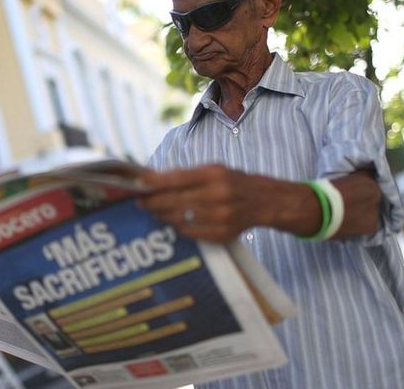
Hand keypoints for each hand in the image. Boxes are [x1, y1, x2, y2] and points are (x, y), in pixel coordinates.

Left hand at [140, 164, 276, 242]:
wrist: (264, 201)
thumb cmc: (232, 182)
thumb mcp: (213, 169)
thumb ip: (186, 175)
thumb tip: (153, 179)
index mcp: (214, 174)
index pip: (177, 179)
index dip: (155, 184)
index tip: (139, 187)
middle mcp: (218, 195)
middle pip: (175, 201)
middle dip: (154, 203)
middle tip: (142, 203)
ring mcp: (221, 216)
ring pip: (180, 219)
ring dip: (163, 216)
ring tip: (156, 212)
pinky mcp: (222, 234)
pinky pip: (191, 233)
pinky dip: (179, 227)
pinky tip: (174, 222)